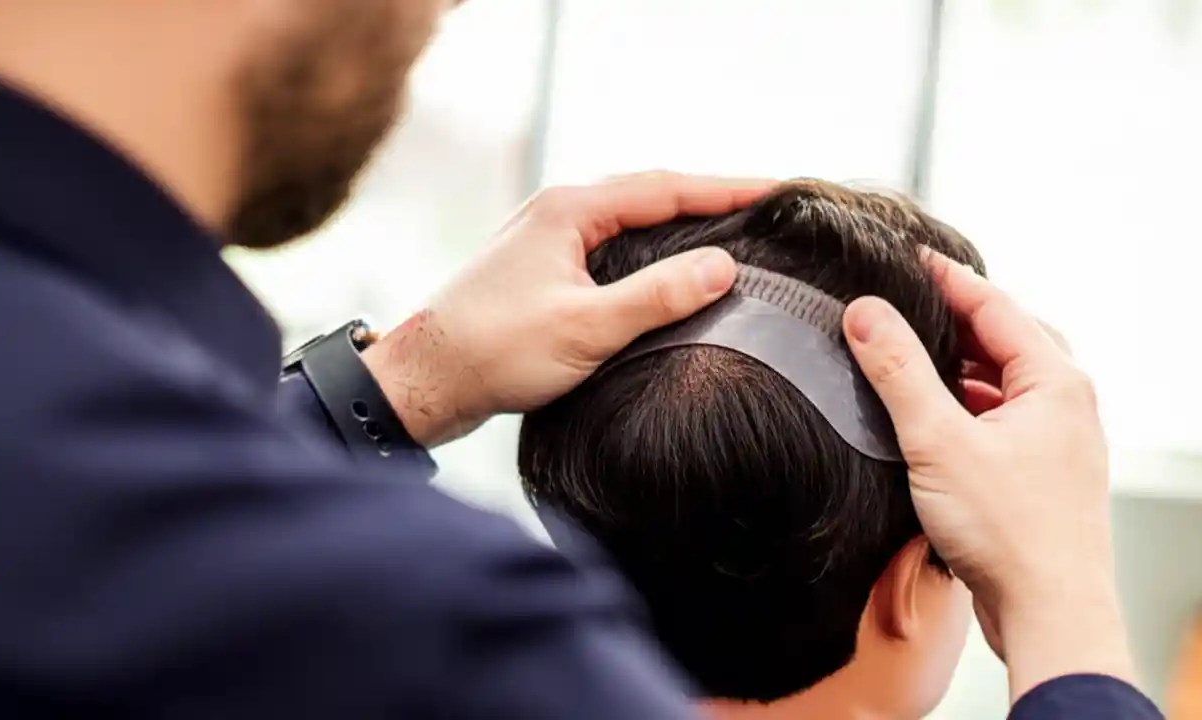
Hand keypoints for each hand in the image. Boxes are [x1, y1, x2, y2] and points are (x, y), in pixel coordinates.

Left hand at [363, 171, 774, 446]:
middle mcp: (558, 212)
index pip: (666, 187)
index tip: (777, 189)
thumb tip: (723, 268)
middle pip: (649, 194)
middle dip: (707, 197)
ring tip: (728, 231)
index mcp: (570, 209)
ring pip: (628, 220)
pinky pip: (610, 246)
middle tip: (763, 205)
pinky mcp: (541, 271)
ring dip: (677, 221)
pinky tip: (665, 272)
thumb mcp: (587, 327)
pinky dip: (648, 250)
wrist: (424, 380)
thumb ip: (657, 295)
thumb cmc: (494, 350)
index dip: (726, 188)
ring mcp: (547, 240)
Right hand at [842, 250, 1135, 703]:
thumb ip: (899, 371)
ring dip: (962, 366)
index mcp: (1054, 381)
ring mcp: (1059, 440)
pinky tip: (934, 419)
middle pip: (1006, 339)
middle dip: (957, 319)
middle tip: (907, 301)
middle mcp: (1067, 404)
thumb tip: (865, 313)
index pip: (995, 305)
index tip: (907, 256)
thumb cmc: (1009, 531)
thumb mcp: (938, 440)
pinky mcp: (1043, 474)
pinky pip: (1004, 418)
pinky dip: (969, 406)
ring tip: (911, 357)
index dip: (946, 278)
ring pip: (1006, 382)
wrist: (1051, 614)